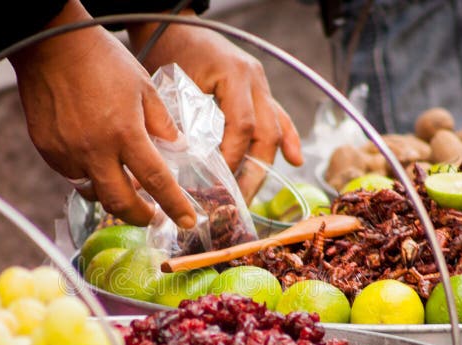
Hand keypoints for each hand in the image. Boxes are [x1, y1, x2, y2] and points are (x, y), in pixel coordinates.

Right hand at [9, 1, 194, 227]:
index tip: (187, 221)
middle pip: (120, 203)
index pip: (156, 181)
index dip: (174, 205)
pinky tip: (96, 159)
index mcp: (125, 133)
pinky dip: (88, 175)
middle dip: (139, 216)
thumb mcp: (143, 86)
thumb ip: (161, 123)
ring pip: (93, 192)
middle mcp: (94, 150)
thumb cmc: (102, 59)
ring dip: (112, 194)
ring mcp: (67, 153)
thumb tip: (176, 148)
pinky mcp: (47, 149)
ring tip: (124, 183)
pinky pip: (71, 175)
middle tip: (152, 215)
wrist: (51, 44)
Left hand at [127, 13, 303, 200]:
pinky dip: (287, 138)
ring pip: (274, 128)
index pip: (242, 126)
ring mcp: (260, 84)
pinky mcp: (257, 91)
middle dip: (254, 171)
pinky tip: (295, 159)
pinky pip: (278, 116)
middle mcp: (254, 79)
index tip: (217, 183)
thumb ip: (184, 122)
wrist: (171, 25)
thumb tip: (188, 167)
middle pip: (266, 133)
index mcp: (234, 75)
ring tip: (252, 194)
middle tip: (238, 201)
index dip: (233, 158)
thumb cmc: (166, 53)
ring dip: (266, 163)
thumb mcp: (172, 87)